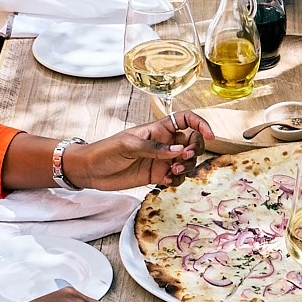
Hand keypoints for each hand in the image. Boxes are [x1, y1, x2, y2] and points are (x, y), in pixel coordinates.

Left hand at [68, 110, 213, 190]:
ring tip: (172, 172)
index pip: (187, 120)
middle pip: (193, 142)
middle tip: (184, 158)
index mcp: (158, 129)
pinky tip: (166, 182)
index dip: (201, 124)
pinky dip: (177, 180)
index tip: (210, 136)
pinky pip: (176, 177)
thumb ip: (154, 148)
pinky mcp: (157, 175)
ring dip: (186, 167)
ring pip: (187, 162)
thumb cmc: (106, 150)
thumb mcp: (128, 145)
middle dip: (195, 151)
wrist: (90, 171)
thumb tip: (179, 149)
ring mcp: (161, 159)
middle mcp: (164, 143)